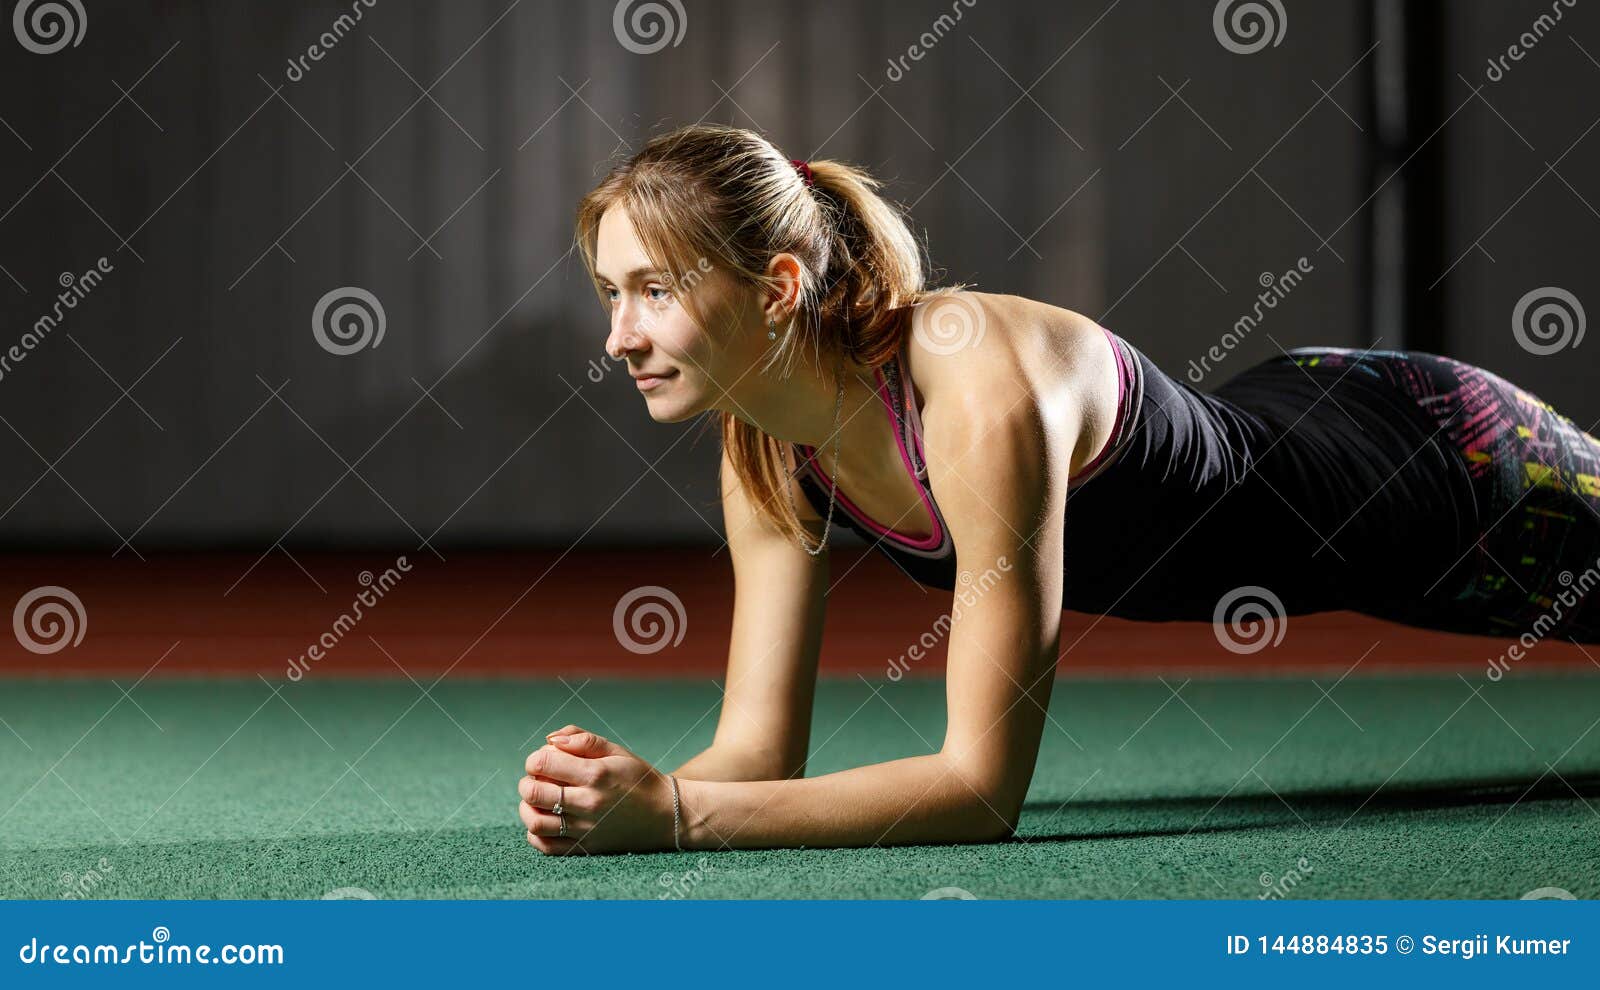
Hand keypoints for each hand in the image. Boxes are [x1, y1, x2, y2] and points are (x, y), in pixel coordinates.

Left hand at [518, 724, 675, 854]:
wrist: (666, 814)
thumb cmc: (639, 778)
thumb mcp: (617, 751)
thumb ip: (583, 740)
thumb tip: (550, 740)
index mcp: (596, 774)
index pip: (543, 763)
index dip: (535, 758)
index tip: (543, 760)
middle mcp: (589, 803)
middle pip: (533, 793)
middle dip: (528, 781)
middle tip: (538, 779)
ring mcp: (586, 829)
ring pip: (534, 822)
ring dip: (527, 807)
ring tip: (537, 800)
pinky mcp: (585, 847)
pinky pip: (546, 846)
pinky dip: (535, 833)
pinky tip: (545, 820)